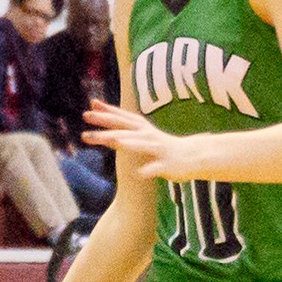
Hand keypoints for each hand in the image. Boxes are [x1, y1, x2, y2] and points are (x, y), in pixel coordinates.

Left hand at [83, 100, 199, 179]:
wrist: (194, 156)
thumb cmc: (161, 145)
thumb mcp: (140, 133)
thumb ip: (120, 127)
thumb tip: (98, 113)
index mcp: (142, 129)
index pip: (122, 118)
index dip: (107, 112)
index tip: (90, 107)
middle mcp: (148, 136)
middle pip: (124, 130)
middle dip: (106, 124)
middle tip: (87, 118)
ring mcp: (158, 149)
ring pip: (141, 146)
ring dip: (128, 144)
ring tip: (115, 142)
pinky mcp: (167, 164)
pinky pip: (156, 168)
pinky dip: (148, 170)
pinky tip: (139, 173)